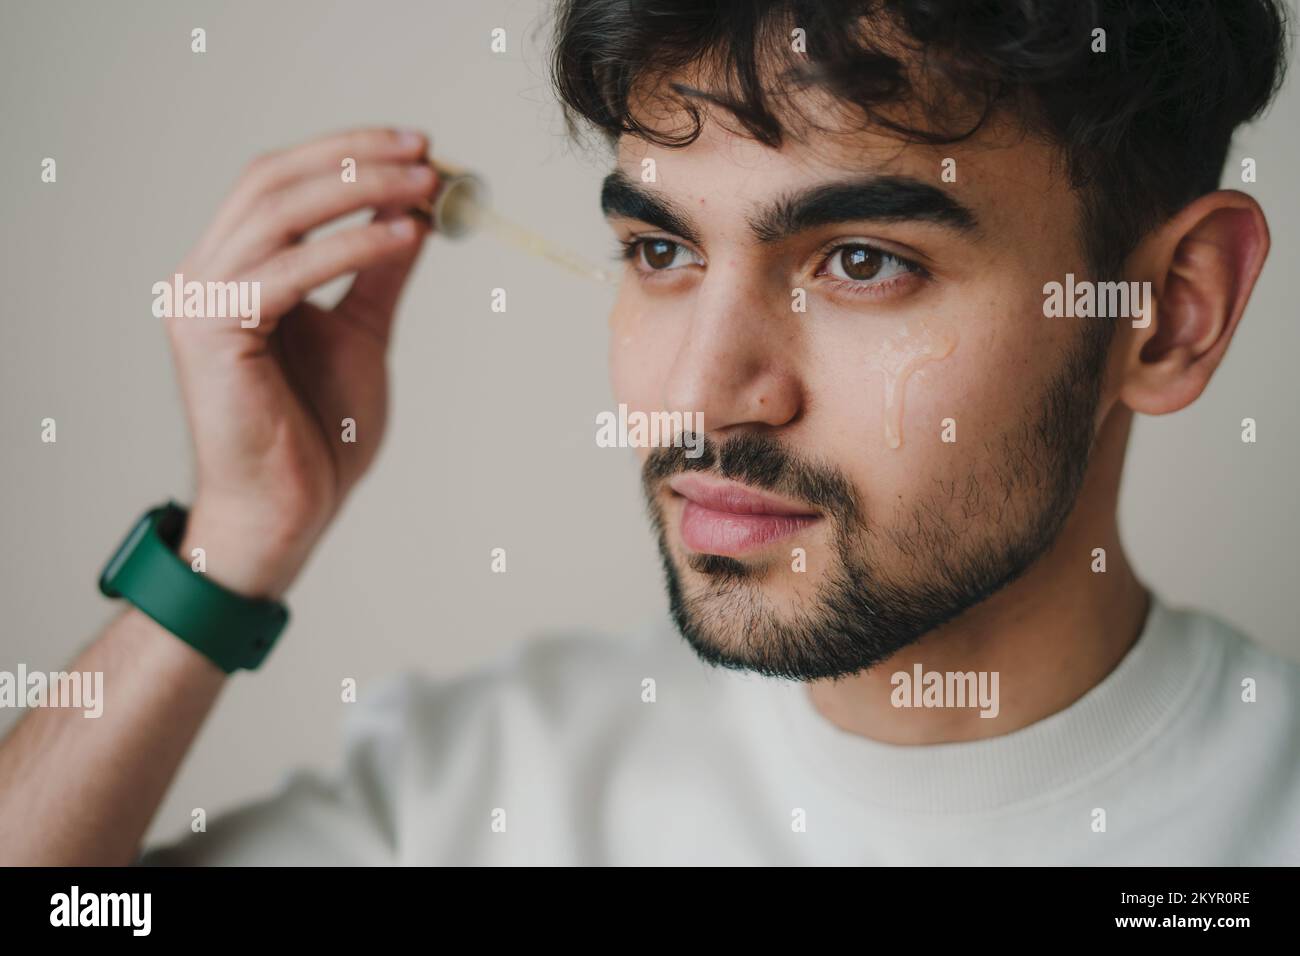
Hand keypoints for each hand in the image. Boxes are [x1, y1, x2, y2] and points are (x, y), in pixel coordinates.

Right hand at [163, 128, 437, 596]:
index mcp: (234, 269)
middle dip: (355, 159)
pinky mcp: (211, 332)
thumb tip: (414, 216)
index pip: (281, 182)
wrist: (289, 509)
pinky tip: (404, 238)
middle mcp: (204, 273)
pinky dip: (351, 246)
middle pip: (274, 181)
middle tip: (425, 153)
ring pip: (277, 213)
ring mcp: (199, 300)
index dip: (346, 154)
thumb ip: (377, 274)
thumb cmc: (319, 432)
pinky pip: (289, 271)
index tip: (416, 147)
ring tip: (424, 188)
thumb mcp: (362, 333)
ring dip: (358, 191)